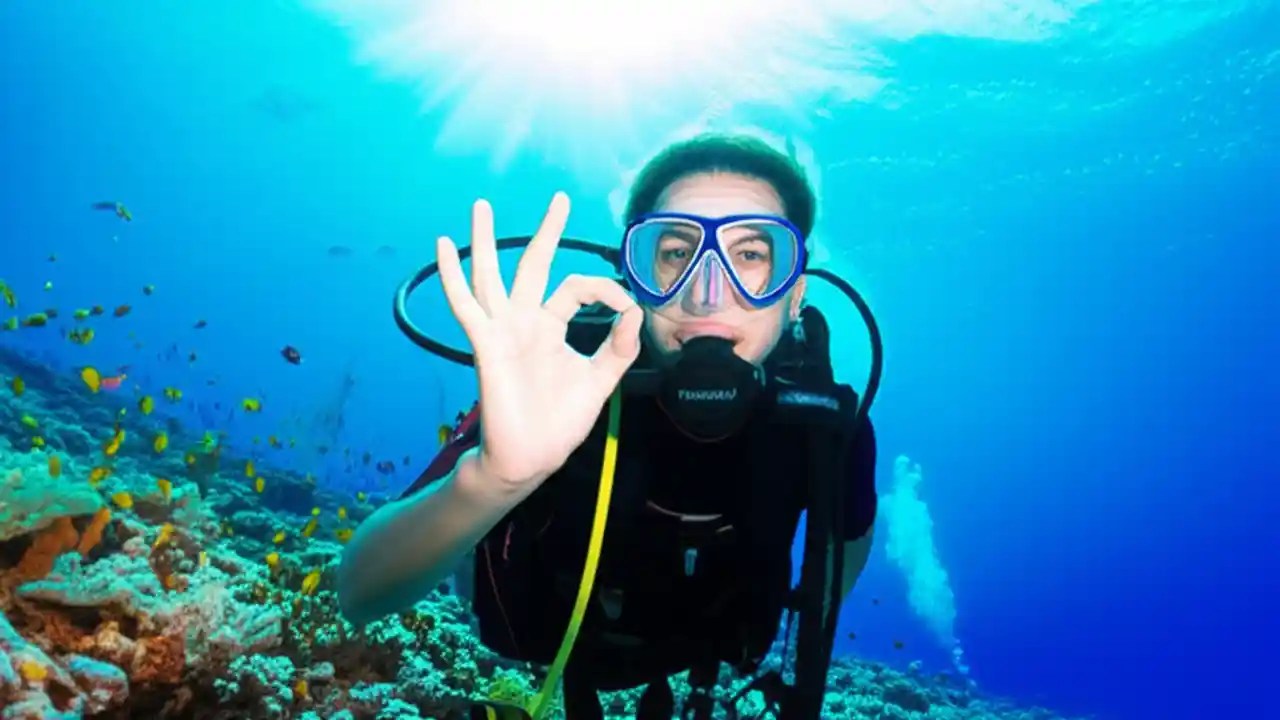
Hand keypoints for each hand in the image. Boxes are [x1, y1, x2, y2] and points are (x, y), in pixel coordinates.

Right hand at [436, 192, 642, 490]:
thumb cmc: (558, 423)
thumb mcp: (600, 380)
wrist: (530, 457)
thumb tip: (635, 311)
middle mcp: (524, 321)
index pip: (577, 287)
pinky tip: (443, 247)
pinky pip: (466, 305)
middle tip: (559, 199)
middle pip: (533, 265)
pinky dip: (452, 275)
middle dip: (546, 231)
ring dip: (484, 241)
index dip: (606, 289)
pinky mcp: (486, 344)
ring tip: (481, 206)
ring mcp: (502, 330)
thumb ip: (618, 347)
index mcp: (551, 327)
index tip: (626, 307)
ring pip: (490, 275)